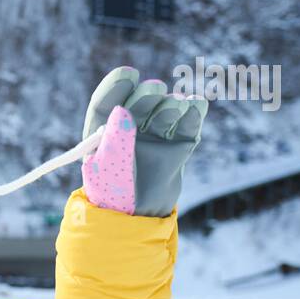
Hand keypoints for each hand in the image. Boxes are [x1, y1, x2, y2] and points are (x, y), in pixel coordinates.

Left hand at [81, 66, 206, 216]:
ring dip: (171, 104)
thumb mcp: (108, 169)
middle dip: (146, 95)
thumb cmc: (113, 197)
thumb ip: (116, 140)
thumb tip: (123, 111)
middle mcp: (129, 133)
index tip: (129, 74)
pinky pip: (187, 126)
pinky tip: (196, 105)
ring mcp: (154, 139)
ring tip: (176, 103)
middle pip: (138, 104)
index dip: (116, 87)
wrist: (138, 224)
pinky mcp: (177, 148)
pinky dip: (193, 114)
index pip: (106, 104)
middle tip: (155, 90)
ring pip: (164, 112)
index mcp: (102, 134)